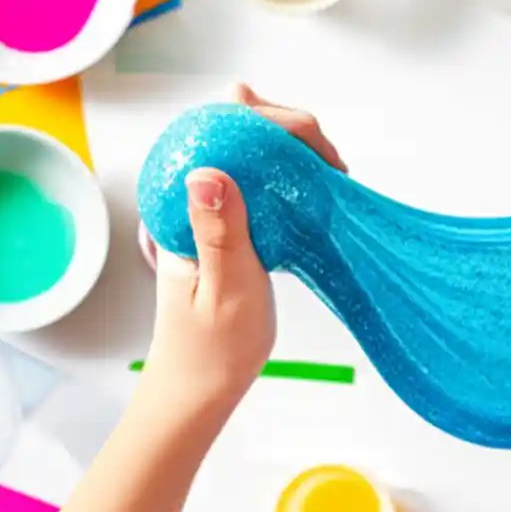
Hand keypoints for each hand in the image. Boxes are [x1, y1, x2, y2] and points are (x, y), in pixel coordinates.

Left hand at [143, 84, 345, 406]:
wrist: (201, 386)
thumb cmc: (212, 348)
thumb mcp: (225, 289)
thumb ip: (218, 230)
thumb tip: (208, 171)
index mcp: (179, 207)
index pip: (222, 132)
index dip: (273, 125)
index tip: (319, 151)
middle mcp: (189, 198)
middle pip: (236, 128)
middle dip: (287, 129)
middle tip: (331, 163)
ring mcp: (209, 210)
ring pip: (250, 152)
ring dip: (291, 149)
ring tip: (329, 170)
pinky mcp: (227, 225)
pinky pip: (258, 181)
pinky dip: (289, 174)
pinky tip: (313, 185)